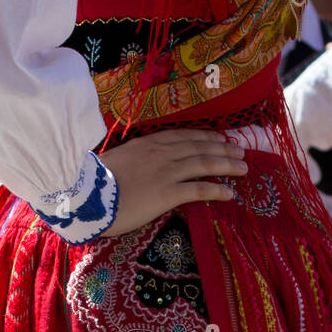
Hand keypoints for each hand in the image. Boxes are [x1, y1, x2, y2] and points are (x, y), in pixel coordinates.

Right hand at [96, 129, 245, 237]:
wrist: (88, 195)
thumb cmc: (95, 182)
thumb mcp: (116, 161)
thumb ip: (133, 160)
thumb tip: (140, 167)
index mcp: (147, 144)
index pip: (182, 136)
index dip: (204, 137)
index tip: (219, 138)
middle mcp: (161, 153)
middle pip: (199, 147)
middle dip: (222, 148)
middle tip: (240, 151)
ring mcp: (166, 172)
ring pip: (204, 163)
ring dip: (227, 165)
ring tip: (243, 168)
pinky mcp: (167, 193)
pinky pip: (199, 189)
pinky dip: (217, 189)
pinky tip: (230, 193)